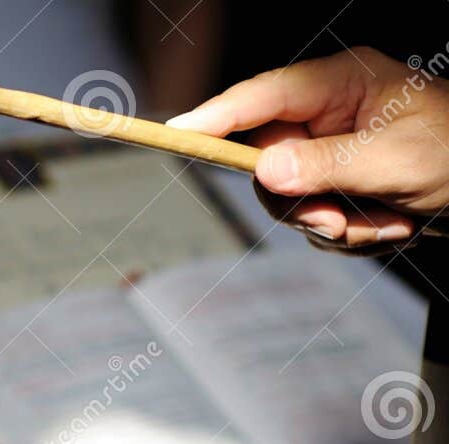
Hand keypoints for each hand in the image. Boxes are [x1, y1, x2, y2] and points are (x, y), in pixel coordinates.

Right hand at [168, 48, 448, 247]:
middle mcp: (329, 112)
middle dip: (302, 203)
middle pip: (268, 161)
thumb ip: (325, 166)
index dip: (215, 116)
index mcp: (341, 83)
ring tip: (384, 222)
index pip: (261, 97)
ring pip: (290, 199)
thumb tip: (265, 170)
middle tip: (337, 222)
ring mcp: (332, 148)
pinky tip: (391, 223)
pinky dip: (350, 234)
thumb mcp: (394, 161)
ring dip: (333, 224)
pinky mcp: (339, 182)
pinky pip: (314, 219)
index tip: (176, 135)